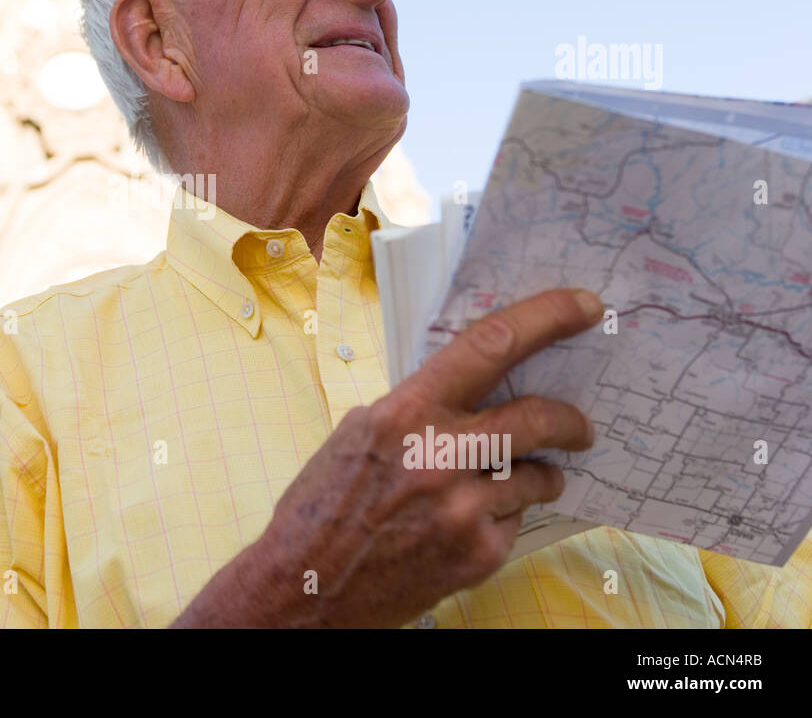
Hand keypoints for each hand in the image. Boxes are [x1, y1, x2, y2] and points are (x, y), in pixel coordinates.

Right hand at [171, 287, 602, 627]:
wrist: (310, 587)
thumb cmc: (323, 508)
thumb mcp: (357, 435)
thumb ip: (413, 410)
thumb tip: (465, 385)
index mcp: (405, 414)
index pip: (490, 346)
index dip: (546, 318)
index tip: (583, 306)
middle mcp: (439, 457)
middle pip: (537, 417)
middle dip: (571, 421)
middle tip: (580, 427)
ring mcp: (463, 509)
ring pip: (538, 476)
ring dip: (539, 475)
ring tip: (521, 481)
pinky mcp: (478, 554)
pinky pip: (515, 521)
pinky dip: (503, 517)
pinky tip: (469, 524)